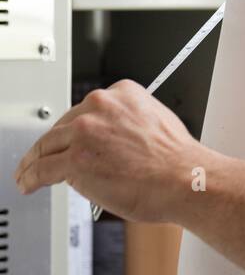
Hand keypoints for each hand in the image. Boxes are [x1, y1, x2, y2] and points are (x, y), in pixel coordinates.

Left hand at [11, 80, 215, 222]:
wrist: (185, 179)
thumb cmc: (178, 160)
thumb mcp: (157, 122)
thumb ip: (129, 124)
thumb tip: (114, 141)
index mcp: (123, 93)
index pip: (87, 109)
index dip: (76, 128)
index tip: (72, 137)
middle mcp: (100, 106)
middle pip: (63, 126)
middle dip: (55, 145)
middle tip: (48, 157)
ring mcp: (85, 132)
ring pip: (47, 146)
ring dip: (35, 161)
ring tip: (29, 172)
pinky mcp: (75, 160)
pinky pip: (42, 169)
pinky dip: (31, 177)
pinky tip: (29, 182)